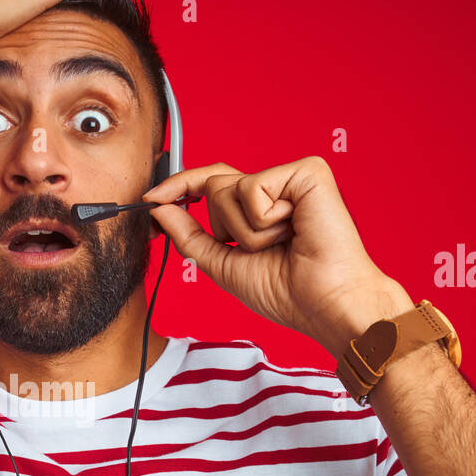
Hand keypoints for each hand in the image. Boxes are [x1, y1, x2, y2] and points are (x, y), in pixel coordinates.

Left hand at [143, 156, 413, 357]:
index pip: (210, 184)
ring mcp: (292, 177)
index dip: (180, 187)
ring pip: (228, 189)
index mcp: (260, 207)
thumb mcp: (222, 264)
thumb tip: (159, 208)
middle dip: (225, 228)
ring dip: (246, 232)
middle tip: (264, 250)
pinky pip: (253, 188)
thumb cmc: (287, 292)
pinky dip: (263, 221)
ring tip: (282, 244)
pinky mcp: (308, 171)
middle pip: (214, 186)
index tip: (150, 199)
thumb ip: (189, 235)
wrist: (325, 304)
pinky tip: (293, 230)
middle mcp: (276, 187)